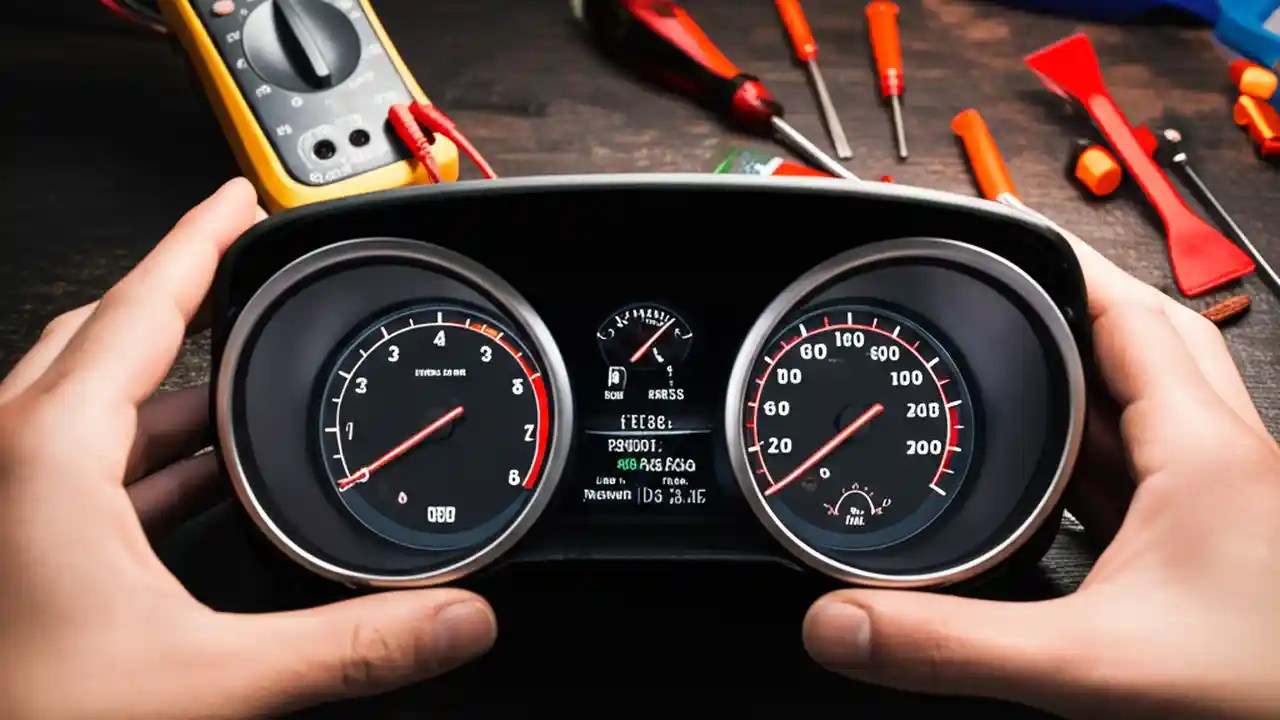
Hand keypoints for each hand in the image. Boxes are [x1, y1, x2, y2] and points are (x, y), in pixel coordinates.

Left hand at [0, 179, 495, 718]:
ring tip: (247, 387)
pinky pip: (82, 468)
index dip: (200, 241)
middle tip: (245, 272)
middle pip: (106, 336)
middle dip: (184, 298)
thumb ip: (345, 645)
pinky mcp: (11, 549)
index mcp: (44, 454)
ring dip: (170, 392)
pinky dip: (144, 457)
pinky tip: (197, 484)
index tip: (239, 199)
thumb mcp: (206, 679)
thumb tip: (450, 619)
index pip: (142, 305)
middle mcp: (8, 461)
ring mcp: (4, 504)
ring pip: (91, 407)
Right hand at [802, 234, 1279, 718]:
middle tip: (1003, 295)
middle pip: (1149, 343)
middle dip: (1071, 310)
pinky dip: (1099, 458)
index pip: (1131, 316)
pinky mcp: (1225, 551)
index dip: (1064, 263)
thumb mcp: (1091, 669)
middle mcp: (1230, 468)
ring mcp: (1234, 509)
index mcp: (1207, 460)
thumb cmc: (1265, 700)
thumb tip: (845, 623)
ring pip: (1156, 408)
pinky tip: (1056, 491)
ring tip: (1012, 381)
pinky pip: (1154, 472)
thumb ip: (954, 644)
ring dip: (1086, 386)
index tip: (1006, 229)